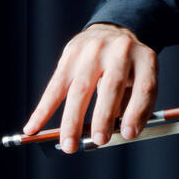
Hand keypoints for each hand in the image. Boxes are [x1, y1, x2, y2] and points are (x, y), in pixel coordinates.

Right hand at [22, 23, 158, 152]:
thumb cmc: (129, 68)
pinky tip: (33, 128)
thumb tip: (119, 134)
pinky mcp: (70, 54)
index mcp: (145, 59)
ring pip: (80, 88)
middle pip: (111, 86)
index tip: (128, 134)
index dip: (136, 112)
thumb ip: (134, 106)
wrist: (112, 33)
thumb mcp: (141, 80)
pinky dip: (43, 110)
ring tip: (69, 145)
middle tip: (98, 140)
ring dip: (72, 120)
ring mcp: (94, 50)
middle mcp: (121, 50)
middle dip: (103, 117)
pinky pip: (55, 86)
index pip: (144, 87)